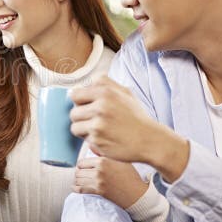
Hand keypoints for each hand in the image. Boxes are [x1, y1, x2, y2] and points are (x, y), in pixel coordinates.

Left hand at [69, 76, 188, 180]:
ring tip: (97, 129)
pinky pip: (83, 139)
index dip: (79, 102)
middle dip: (81, 118)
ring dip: (83, 130)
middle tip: (94, 121)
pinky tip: (103, 138)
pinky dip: (90, 140)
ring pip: (75, 127)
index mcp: (105, 93)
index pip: (75, 95)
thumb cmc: (135, 116)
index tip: (86, 107)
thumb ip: (105, 83)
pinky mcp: (97, 140)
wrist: (148, 140)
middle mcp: (100, 107)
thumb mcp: (125, 93)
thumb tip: (84, 81)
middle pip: (73, 112)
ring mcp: (98, 124)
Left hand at [73, 156, 148, 208]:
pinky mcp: (99, 191)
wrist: (137, 194)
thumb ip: (103, 153)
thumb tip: (90, 145)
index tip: (85, 168)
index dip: (82, 165)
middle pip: (78, 171)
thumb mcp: (119, 160)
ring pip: (78, 180)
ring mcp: (99, 181)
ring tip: (80, 181)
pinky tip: (77, 188)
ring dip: (78, 181)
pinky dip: (76, 189)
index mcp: (103, 160)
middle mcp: (99, 170)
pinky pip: (80, 189)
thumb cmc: (130, 176)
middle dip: (79, 173)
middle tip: (82, 175)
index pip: (82, 162)